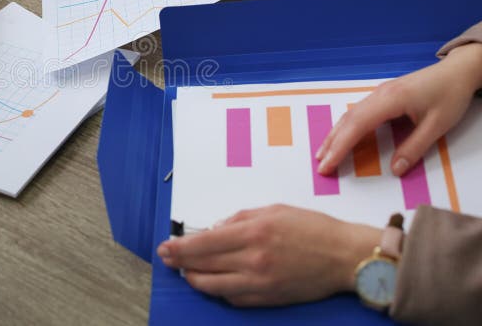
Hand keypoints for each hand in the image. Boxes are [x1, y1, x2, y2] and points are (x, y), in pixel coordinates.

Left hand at [157, 205, 379, 305]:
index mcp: (253, 232)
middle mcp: (253, 259)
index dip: (180, 247)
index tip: (165, 246)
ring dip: (194, 279)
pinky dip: (218, 291)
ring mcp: (260, 283)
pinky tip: (212, 283)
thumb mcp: (273, 210)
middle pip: (203, 265)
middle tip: (166, 258)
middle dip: (179, 262)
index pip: (204, 243)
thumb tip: (215, 229)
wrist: (344, 257)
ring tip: (185, 272)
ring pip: (214, 285)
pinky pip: (233, 298)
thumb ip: (240, 218)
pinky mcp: (268, 299)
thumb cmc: (312, 228)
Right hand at [317, 42, 481, 176]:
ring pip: (350, 115)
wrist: (458, 70)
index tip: (327, 165)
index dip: (340, 147)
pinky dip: (346, 126)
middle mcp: (378, 95)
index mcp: (390, 100)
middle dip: (331, 143)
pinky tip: (342, 135)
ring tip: (324, 153)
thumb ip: (414, 148)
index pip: (357, 126)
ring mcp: (379, 93)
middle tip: (320, 164)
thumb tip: (395, 170)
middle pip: (348, 120)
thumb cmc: (450, 95)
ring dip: (335, 134)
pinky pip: (358, 111)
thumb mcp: (438, 126)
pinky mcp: (383, 94)